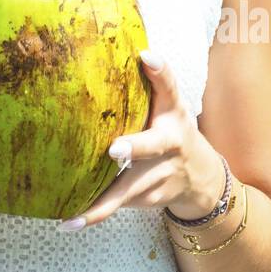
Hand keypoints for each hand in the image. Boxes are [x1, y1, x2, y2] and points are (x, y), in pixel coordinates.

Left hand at [57, 51, 224, 230]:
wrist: (200, 178)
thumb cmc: (175, 129)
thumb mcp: (173, 104)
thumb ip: (160, 79)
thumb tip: (143, 50)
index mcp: (172, 118)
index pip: (169, 91)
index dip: (160, 74)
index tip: (147, 57)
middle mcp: (168, 150)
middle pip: (150, 148)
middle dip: (134, 148)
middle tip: (113, 149)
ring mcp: (158, 179)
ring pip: (129, 191)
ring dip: (101, 205)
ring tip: (71, 217)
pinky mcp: (146, 200)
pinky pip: (119, 204)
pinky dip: (95, 213)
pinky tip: (69, 221)